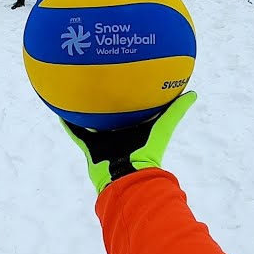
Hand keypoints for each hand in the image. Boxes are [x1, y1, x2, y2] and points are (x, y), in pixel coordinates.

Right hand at [62, 92, 196, 193]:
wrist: (127, 175)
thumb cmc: (147, 151)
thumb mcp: (163, 126)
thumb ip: (177, 110)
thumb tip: (193, 92)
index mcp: (134, 129)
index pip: (132, 108)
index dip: (129, 95)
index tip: (126, 79)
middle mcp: (117, 134)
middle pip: (110, 113)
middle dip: (105, 99)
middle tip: (98, 79)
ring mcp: (102, 140)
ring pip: (90, 120)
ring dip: (84, 109)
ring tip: (74, 89)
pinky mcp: (89, 146)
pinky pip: (76, 131)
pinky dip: (68, 121)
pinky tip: (60, 107)